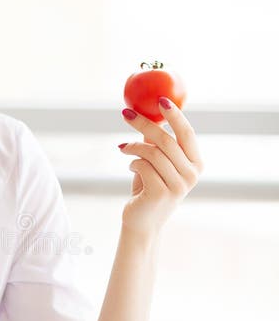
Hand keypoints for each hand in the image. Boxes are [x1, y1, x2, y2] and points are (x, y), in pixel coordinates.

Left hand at [118, 97, 203, 237]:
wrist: (142, 222)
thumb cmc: (148, 188)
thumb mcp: (156, 162)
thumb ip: (157, 141)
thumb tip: (149, 113)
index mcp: (196, 164)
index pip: (188, 133)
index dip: (175, 115)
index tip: (160, 99)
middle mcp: (192, 175)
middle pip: (167, 140)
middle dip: (144, 123)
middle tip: (126, 113)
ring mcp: (178, 186)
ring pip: (152, 152)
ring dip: (134, 147)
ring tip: (124, 149)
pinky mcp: (161, 193)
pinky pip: (143, 166)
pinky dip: (133, 163)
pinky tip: (131, 167)